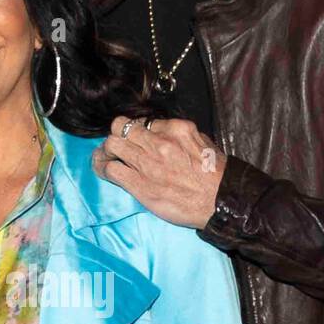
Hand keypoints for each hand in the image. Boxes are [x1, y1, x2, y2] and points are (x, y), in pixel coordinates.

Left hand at [91, 115, 226, 228]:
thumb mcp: (202, 142)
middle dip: (117, 134)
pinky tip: (104, 169)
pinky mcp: (140, 184)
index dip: (138, 131)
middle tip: (118, 146)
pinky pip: (111, 169)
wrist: (220, 201)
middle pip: (121, 127)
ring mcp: (148, 163)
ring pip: (111, 144)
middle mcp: (159, 142)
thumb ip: (180, 135)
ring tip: (107, 157)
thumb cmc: (215, 175)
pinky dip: (103, 167)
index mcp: (176, 128)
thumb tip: (162, 133)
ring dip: (106, 151)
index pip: (144, 122)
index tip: (138, 140)